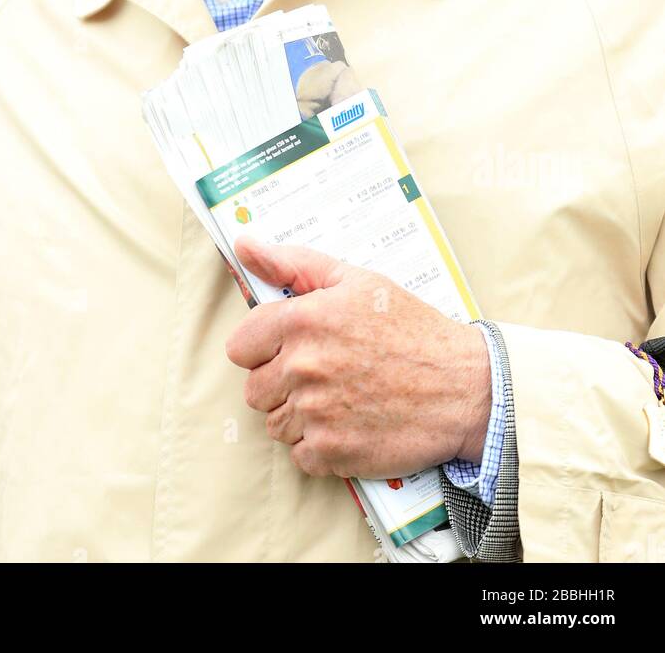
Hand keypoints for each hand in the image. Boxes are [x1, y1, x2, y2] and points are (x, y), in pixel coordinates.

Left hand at [225, 235, 490, 479]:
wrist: (463, 386)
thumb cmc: (410, 328)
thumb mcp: (356, 280)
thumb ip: (294, 263)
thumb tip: (244, 245)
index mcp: (302, 320)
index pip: (240, 346)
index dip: (262, 347)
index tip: (287, 348)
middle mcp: (302, 367)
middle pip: (254, 389)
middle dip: (280, 383)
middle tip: (322, 374)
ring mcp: (316, 413)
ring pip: (275, 424)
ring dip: (299, 416)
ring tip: (339, 399)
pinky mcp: (332, 452)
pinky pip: (300, 455)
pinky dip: (320, 447)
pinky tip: (348, 425)